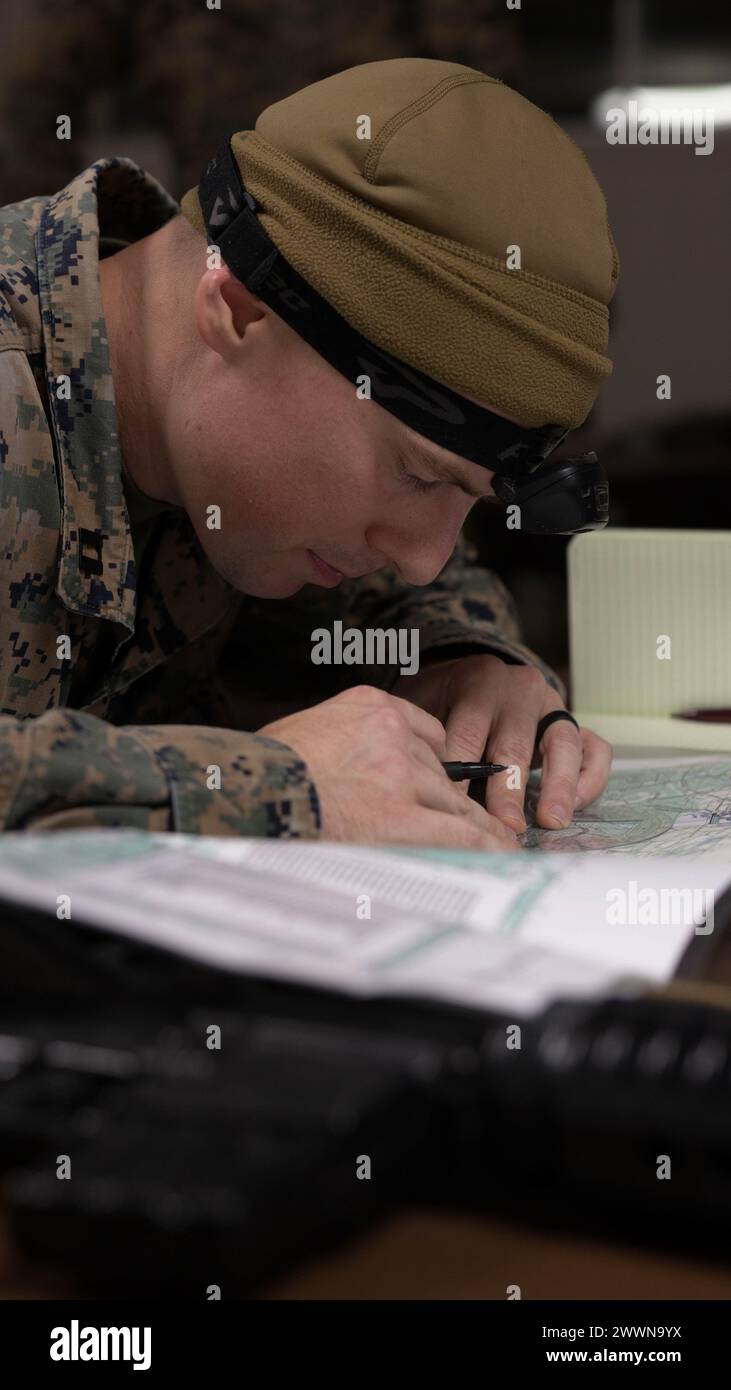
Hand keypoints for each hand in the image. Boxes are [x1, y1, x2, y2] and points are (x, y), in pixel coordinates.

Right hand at [258, 684, 520, 851]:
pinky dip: (486, 845)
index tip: (438, 785)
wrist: (245, 793)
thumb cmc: (257, 772)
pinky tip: (501, 855)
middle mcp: (393, 735)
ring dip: (474, 828)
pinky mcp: (403, 817)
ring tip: (498, 847)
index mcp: (368, 706)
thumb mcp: (301, 732)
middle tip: (472, 826)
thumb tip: (342, 772)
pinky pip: (461, 832)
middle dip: (450, 804)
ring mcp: (402, 775)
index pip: (424, 733)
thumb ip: (338, 742)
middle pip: (442, 774)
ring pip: (456, 804)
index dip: (431, 766)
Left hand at [391, 654, 611, 833]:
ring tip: (550, 822)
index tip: (454, 810)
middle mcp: (519, 688)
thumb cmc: (440, 702)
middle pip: (514, 744)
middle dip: (507, 791)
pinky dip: (589, 778)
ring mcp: (551, 704)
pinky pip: (594, 748)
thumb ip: (424, 742)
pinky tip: (573, 807)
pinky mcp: (571, 723)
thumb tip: (420, 793)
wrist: (468, 676)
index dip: (460, 774)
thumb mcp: (423, 707)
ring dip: (557, 786)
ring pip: (562, 744)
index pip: (468, 732)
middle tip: (503, 827)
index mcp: (478, 681)